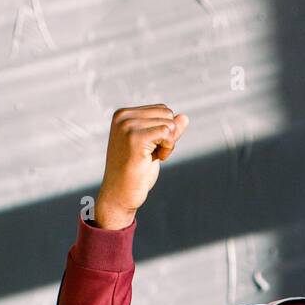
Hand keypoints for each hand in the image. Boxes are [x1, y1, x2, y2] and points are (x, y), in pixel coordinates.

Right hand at [94, 104, 188, 225]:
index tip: (149, 148)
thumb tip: (184, 117)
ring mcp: (127, 126)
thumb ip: (167, 131)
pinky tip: (155, 159)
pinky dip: (168, 148)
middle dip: (168, 136)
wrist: (120, 194)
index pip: (161, 109)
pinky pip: (167, 133)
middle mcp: (123, 116)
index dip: (164, 131)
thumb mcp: (154, 147)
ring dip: (168, 144)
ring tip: (150, 157)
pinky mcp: (135, 138)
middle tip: (151, 154)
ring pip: (169, 123)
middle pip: (167, 113)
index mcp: (123, 114)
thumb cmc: (136, 173)